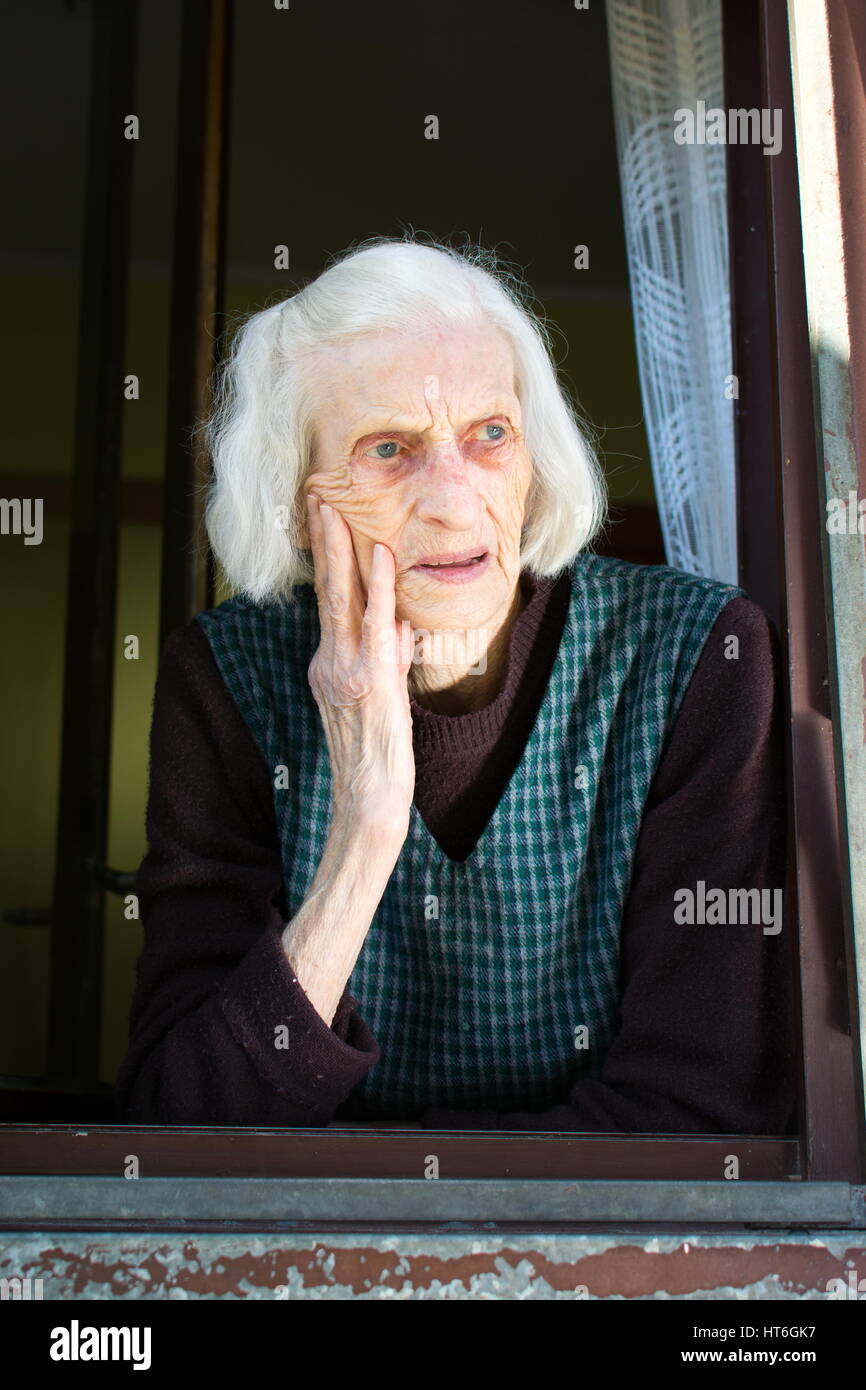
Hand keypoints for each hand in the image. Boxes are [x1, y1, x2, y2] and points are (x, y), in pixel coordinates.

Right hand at [305, 493, 415, 839]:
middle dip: (321, 544)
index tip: (325, 525)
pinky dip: (376, 586)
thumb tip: (399, 623)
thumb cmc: (379, 759)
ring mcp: (346, 670)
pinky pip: (374, 623)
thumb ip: (388, 658)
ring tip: (333, 509)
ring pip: (340, 599)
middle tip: (316, 498)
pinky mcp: (371, 679)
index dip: (328, 564)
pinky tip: (378, 554)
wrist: (370, 800)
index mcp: (330, 668)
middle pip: (325, 593)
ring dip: (338, 551)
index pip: (330, 606)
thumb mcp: (383, 701)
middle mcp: (330, 663)